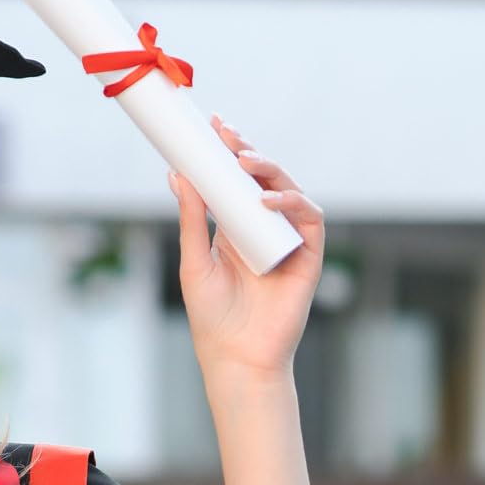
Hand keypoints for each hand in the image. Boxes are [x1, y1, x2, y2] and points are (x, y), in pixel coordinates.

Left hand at [169, 113, 324, 385]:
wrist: (236, 357)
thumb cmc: (212, 318)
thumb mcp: (194, 262)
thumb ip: (191, 219)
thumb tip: (176, 175)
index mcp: (234, 230)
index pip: (234, 182)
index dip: (227, 154)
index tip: (213, 127)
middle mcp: (263, 230)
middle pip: (262, 180)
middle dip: (247, 153)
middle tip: (227, 136)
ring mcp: (287, 240)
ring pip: (287, 191)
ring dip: (269, 170)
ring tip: (244, 161)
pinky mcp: (308, 255)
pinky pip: (307, 217)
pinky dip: (290, 203)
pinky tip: (266, 200)